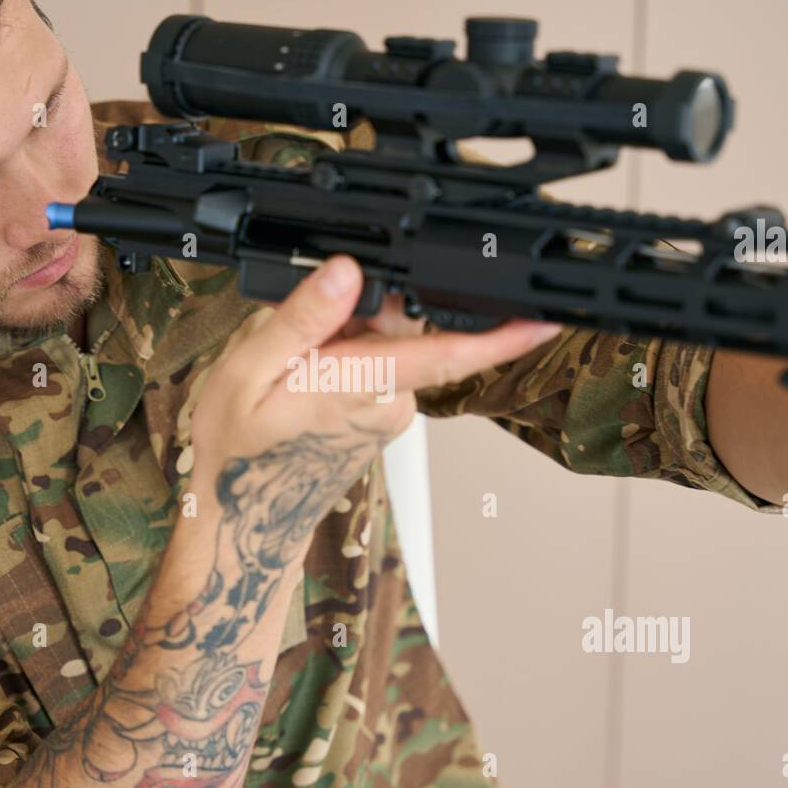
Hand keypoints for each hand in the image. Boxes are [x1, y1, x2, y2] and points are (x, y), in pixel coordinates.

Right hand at [188, 254, 561, 544]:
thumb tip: (347, 273)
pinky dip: (347, 353)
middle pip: (405, 325)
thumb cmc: (240, 452)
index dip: (501, 337)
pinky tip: (306, 372)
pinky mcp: (384, 416)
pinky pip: (379, 363)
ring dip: (347, 332)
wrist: (242, 514)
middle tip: (297, 331)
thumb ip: (301, 321)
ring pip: (388, 342)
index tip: (547, 319)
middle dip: (362, 305)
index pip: (446, 355)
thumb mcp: (248, 373)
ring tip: (290, 362)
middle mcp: (390, 402)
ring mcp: (390, 412)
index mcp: (361, 387)